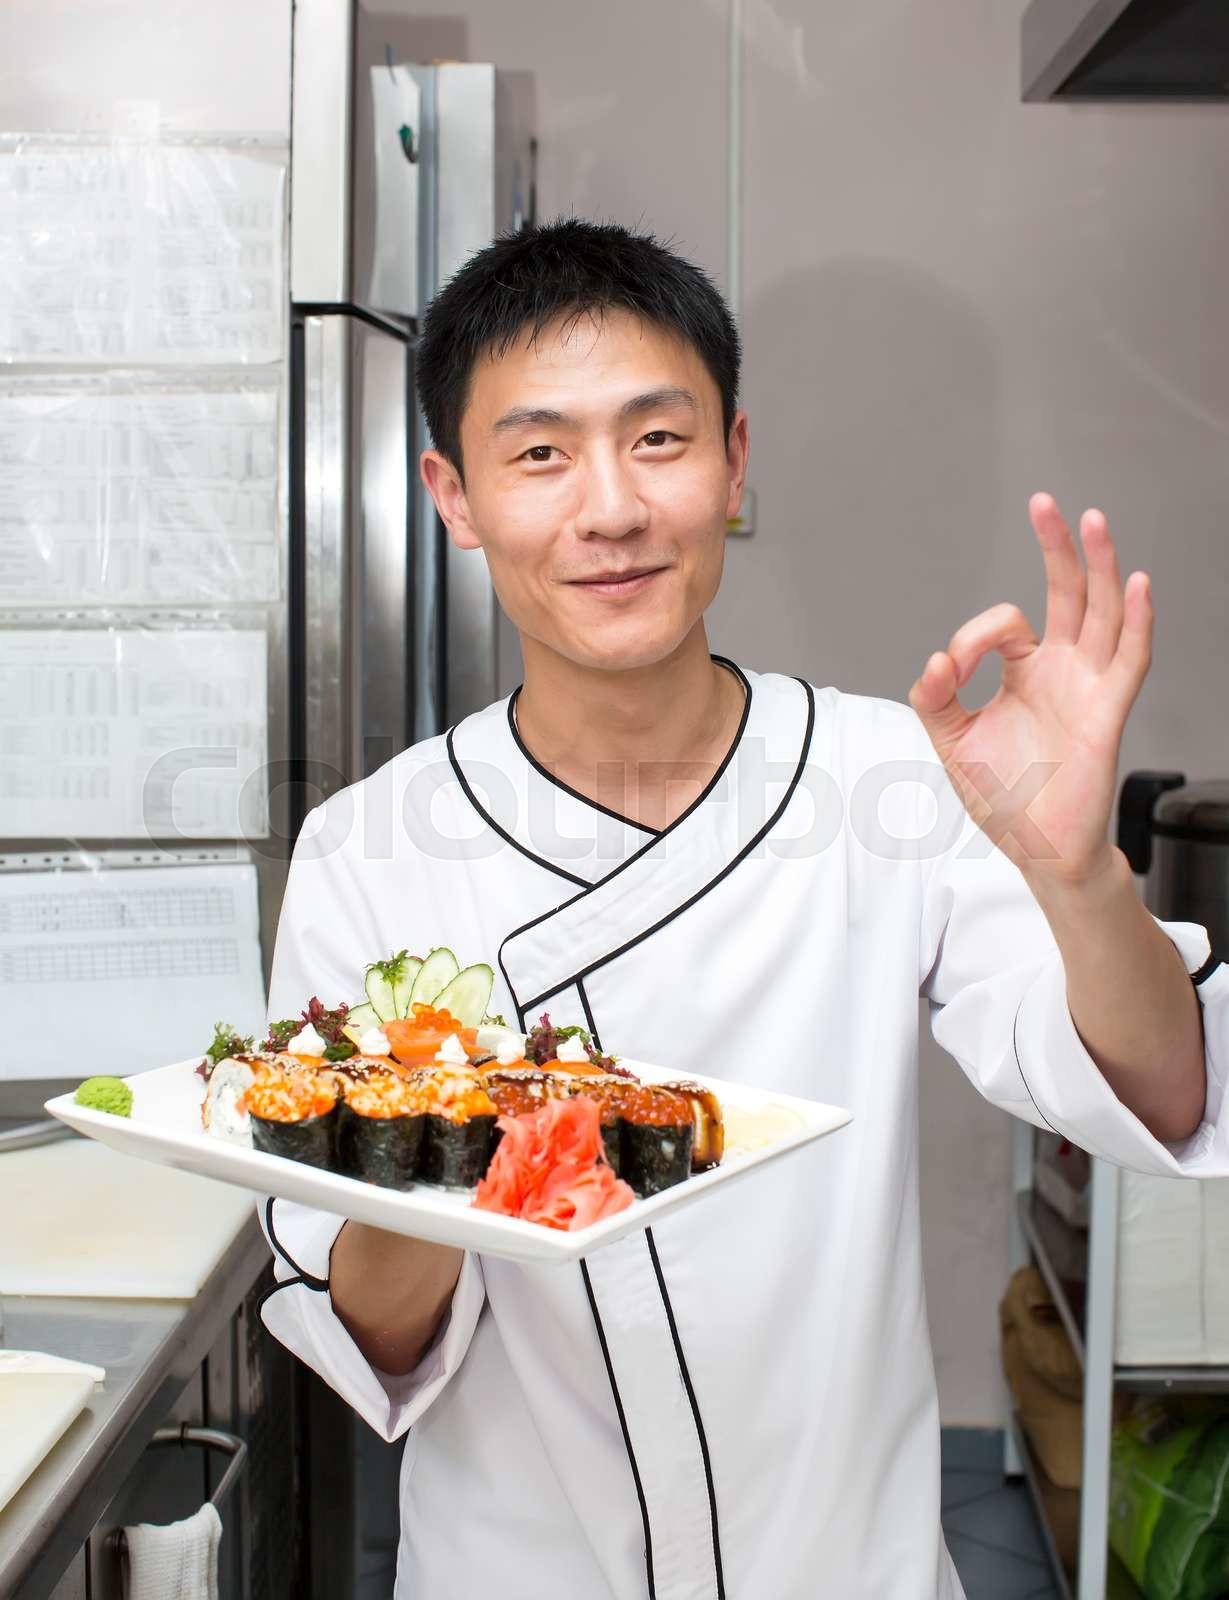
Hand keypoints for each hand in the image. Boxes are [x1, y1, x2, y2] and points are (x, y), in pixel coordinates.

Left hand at [907, 493, 1151, 885]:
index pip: (1004, 624)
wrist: (1037, 849)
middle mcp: (1060, 670)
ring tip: (1094, 521)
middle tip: (1046, 503)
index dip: (971, 637)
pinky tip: (1137, 584)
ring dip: (1100, 566)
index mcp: (1024, 673)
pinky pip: (1129, 659)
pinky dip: (1137, 620)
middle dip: (1057, 547)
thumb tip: (933, 662)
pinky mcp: (1107, 712)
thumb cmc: (1005, 798)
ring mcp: (1087, 686)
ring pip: (1102, 612)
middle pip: (1066, 593)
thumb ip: (935, 700)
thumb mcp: (952, 743)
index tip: (947, 673)